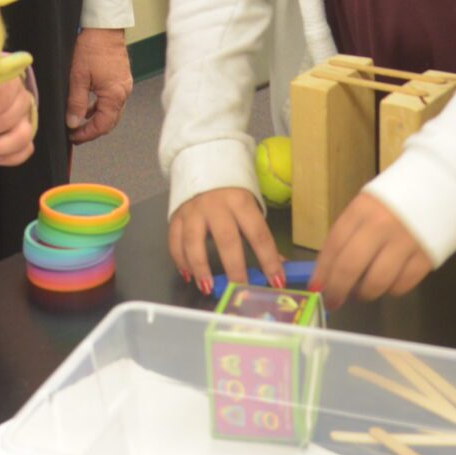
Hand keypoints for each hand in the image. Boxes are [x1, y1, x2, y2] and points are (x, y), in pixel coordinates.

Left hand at [66, 28, 131, 143]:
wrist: (103, 26)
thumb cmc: (91, 47)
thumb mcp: (78, 77)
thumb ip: (76, 102)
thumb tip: (73, 123)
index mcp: (115, 95)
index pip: (103, 125)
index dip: (87, 134)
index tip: (73, 137)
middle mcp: (124, 92)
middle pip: (110, 121)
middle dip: (92, 130)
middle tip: (75, 134)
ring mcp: (124, 85)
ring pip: (112, 111)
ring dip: (96, 119)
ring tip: (79, 122)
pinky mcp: (122, 78)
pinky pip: (113, 100)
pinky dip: (101, 107)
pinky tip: (88, 106)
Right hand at [169, 185, 283, 297]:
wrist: (203, 164)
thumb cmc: (232, 192)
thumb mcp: (251, 207)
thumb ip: (260, 237)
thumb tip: (280, 267)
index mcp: (241, 202)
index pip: (259, 234)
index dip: (269, 260)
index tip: (276, 282)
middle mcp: (216, 205)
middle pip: (227, 240)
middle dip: (234, 268)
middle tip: (239, 290)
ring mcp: (194, 210)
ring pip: (194, 241)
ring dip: (200, 267)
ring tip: (207, 287)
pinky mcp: (177, 215)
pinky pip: (175, 240)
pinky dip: (179, 259)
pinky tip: (187, 275)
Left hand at [313, 193, 433, 308]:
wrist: (444, 185)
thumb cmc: (398, 197)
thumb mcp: (368, 205)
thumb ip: (351, 233)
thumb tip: (330, 268)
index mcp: (362, 209)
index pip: (334, 244)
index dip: (323, 270)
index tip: (316, 287)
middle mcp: (381, 225)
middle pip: (350, 266)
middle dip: (338, 289)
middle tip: (334, 301)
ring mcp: (405, 241)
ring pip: (377, 281)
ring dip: (365, 293)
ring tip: (363, 292)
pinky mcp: (427, 255)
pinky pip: (403, 284)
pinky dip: (392, 290)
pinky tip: (389, 285)